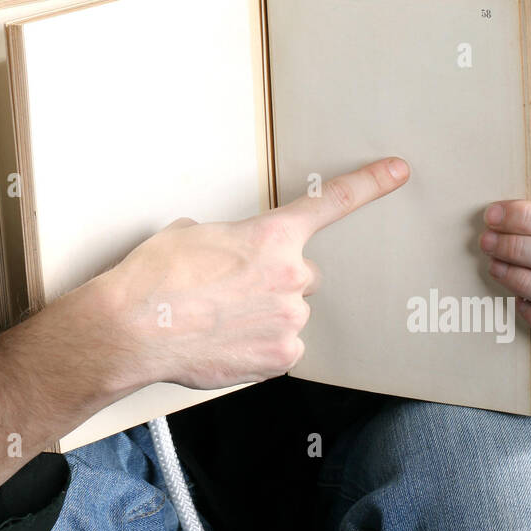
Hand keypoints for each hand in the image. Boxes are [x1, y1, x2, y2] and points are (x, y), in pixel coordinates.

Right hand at [102, 156, 410, 391]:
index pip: (332, 203)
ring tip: (217, 320)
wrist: (132, 328)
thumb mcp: (190, 234)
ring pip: (287, 314)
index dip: (370, 184)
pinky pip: (279, 348)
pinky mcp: (280, 359)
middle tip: (232, 290)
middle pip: (301, 275)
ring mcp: (289, 321)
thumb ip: (229, 239)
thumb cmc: (154, 278)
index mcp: (271, 236)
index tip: (398, 171)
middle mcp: (290, 276)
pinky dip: (256, 346)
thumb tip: (227, 258)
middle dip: (275, 280)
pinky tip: (223, 342)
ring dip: (262, 315)